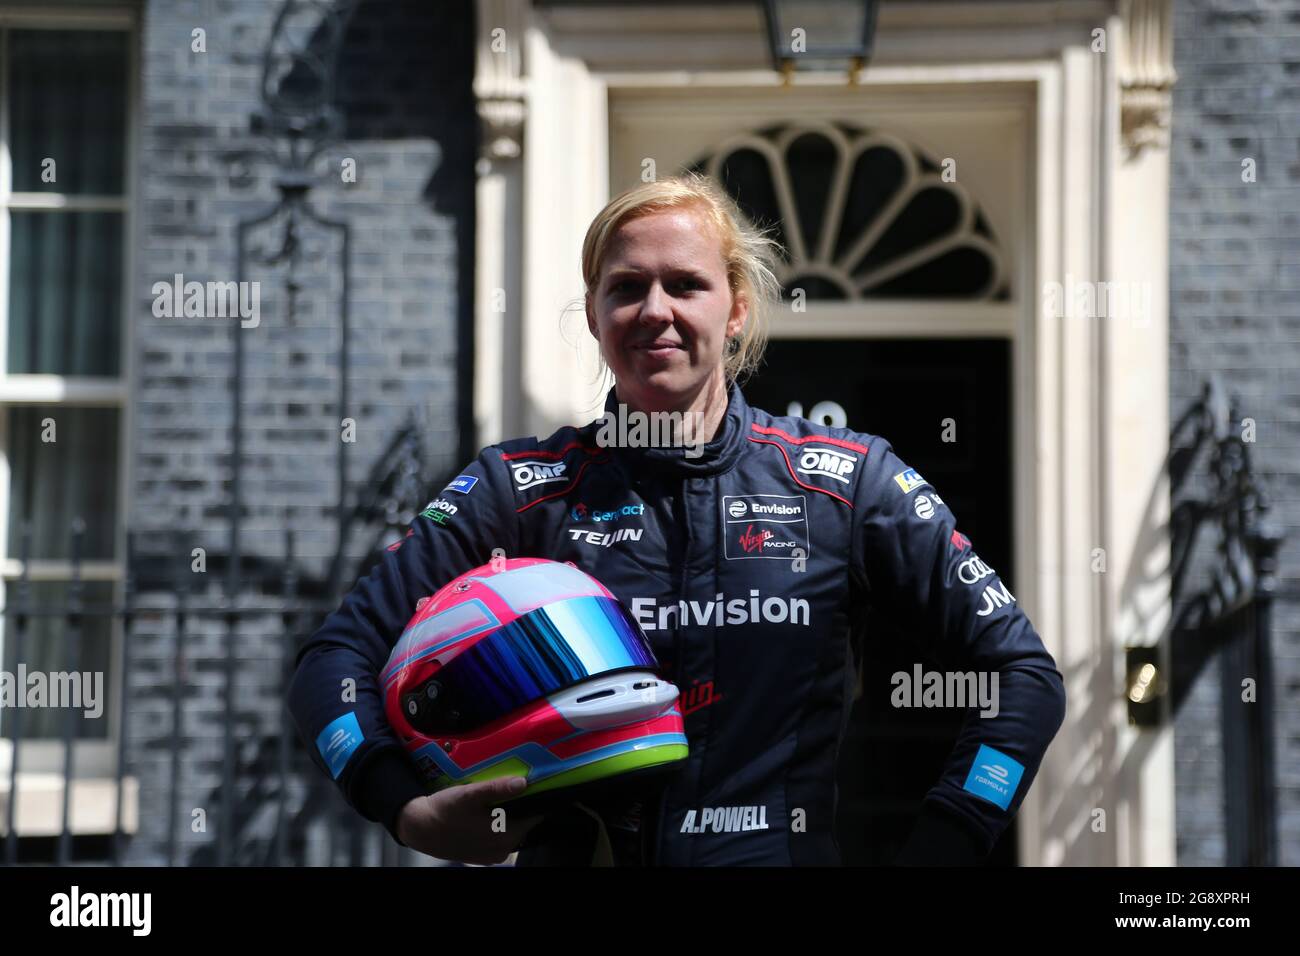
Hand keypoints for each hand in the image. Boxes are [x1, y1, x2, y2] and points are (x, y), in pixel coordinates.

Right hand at [396, 776, 543, 865]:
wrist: (420, 829)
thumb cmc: (445, 811)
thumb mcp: (470, 794)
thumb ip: (497, 789)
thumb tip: (523, 783)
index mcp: (505, 835)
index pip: (534, 816)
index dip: (534, 799)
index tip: (532, 784)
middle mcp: (504, 849)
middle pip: (524, 824)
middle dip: (521, 806)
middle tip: (510, 787)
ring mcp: (494, 855)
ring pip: (512, 831)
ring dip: (509, 816)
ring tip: (496, 800)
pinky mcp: (484, 857)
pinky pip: (501, 839)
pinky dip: (499, 827)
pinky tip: (487, 814)